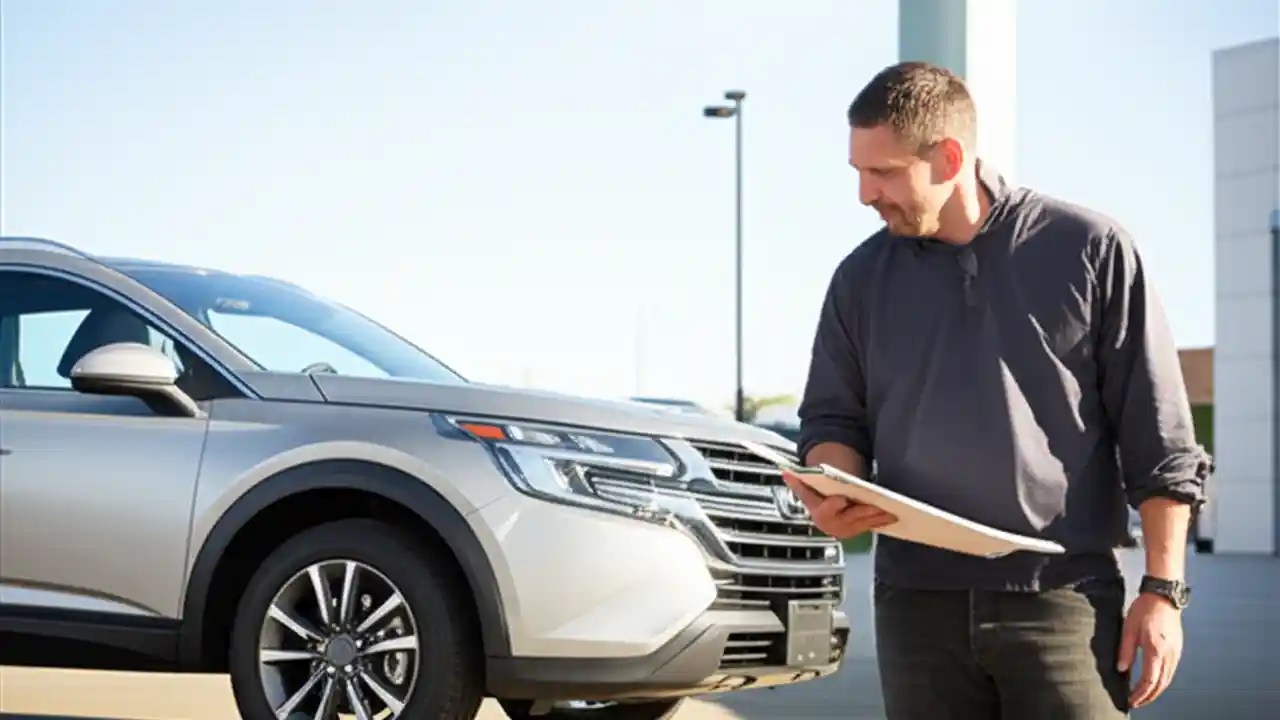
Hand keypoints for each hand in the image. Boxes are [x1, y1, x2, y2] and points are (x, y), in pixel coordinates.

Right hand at [782, 471, 896, 539]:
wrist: (825, 511)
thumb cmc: (818, 495)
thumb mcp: (809, 487)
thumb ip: (799, 481)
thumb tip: (785, 473)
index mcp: (818, 513)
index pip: (825, 510)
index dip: (834, 505)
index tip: (842, 499)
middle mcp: (831, 525)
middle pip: (850, 517)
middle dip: (865, 512)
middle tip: (877, 506)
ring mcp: (844, 531)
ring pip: (863, 524)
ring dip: (877, 518)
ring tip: (890, 511)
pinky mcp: (856, 533)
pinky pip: (869, 527)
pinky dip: (880, 522)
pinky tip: (891, 517)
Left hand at [1117, 592, 1183, 709]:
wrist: (1163, 596)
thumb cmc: (1144, 610)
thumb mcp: (1128, 629)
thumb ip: (1125, 651)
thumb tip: (1121, 669)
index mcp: (1156, 650)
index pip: (1149, 680)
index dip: (1140, 693)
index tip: (1131, 700)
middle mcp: (1169, 654)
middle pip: (1161, 684)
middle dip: (1149, 696)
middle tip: (1137, 702)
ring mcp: (1176, 652)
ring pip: (1168, 679)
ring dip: (1157, 690)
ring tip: (1144, 695)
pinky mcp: (1178, 648)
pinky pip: (1171, 670)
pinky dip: (1163, 680)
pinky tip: (1154, 681)